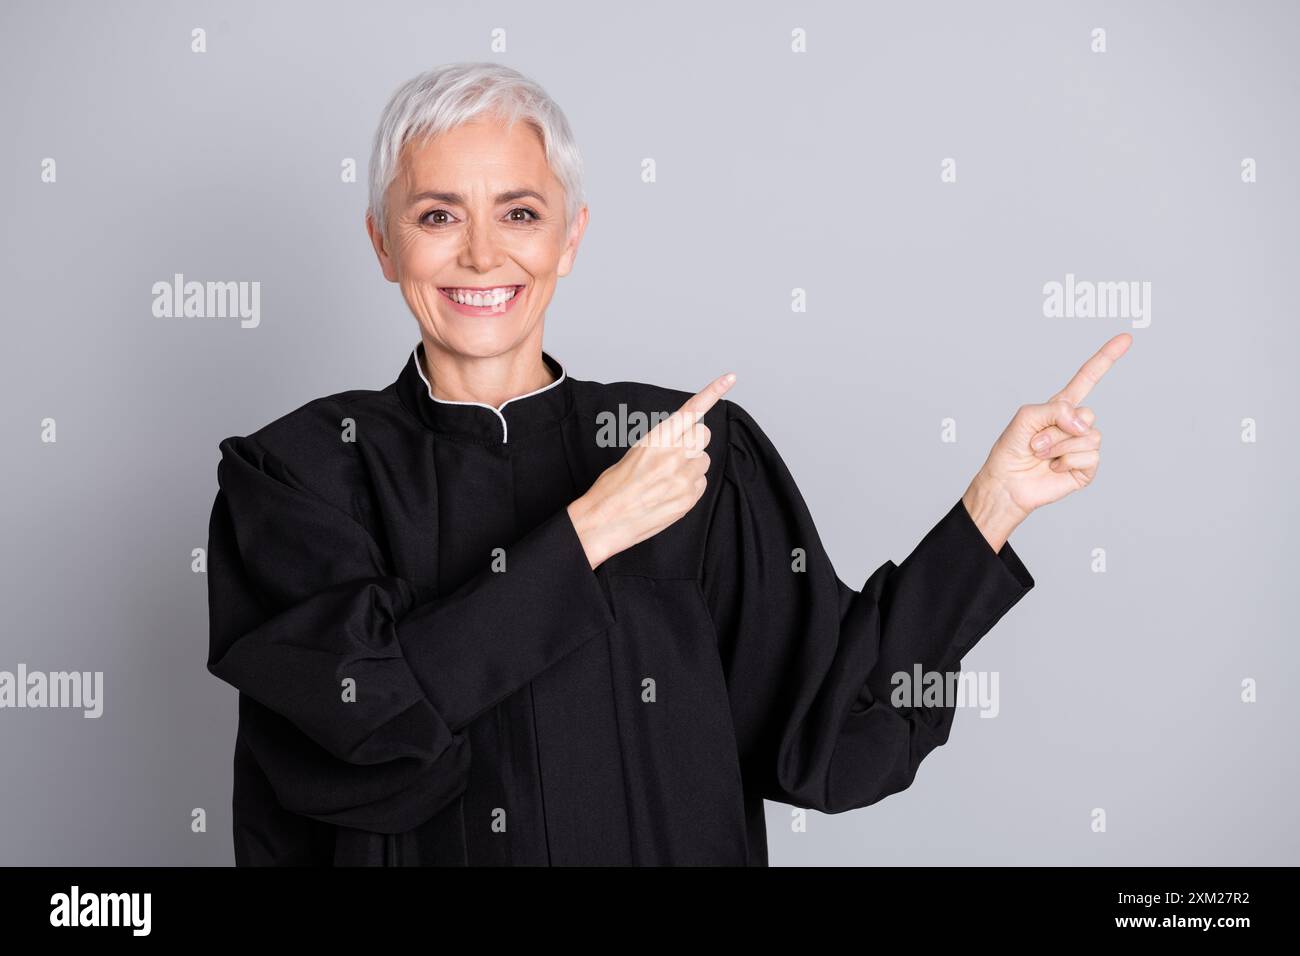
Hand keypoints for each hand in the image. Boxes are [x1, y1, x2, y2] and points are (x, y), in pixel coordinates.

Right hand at [568, 372, 736, 568]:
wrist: (604, 521)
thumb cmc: (612, 488)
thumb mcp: (634, 454)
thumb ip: (662, 444)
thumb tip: (682, 443)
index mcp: (656, 439)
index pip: (691, 410)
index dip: (713, 392)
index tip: (730, 377)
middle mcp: (674, 455)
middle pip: (703, 434)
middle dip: (693, 441)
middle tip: (675, 454)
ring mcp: (684, 478)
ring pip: (703, 461)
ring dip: (690, 466)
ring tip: (666, 479)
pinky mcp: (689, 499)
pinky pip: (701, 483)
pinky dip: (689, 486)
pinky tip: (669, 493)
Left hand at [963, 334, 1131, 549]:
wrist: (1006, 483)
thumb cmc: (1011, 449)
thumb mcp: (1027, 416)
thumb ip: (1056, 409)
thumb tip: (1083, 424)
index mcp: (1061, 407)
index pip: (1088, 378)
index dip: (1106, 358)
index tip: (1126, 338)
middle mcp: (1075, 425)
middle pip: (1088, 414)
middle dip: (1057, 429)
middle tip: (1035, 442)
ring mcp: (1083, 446)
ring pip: (1089, 436)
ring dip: (1059, 446)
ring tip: (1041, 455)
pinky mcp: (1086, 468)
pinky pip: (1089, 457)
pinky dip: (1066, 462)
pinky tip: (1053, 467)